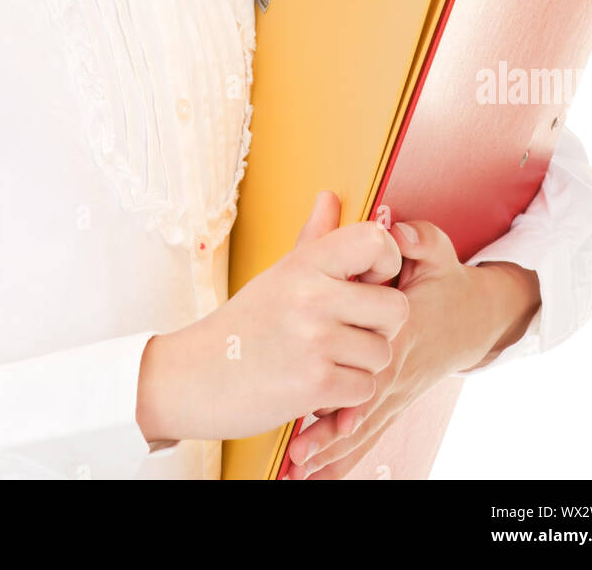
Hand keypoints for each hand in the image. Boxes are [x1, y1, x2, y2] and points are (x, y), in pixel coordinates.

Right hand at [136, 191, 408, 443]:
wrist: (195, 375)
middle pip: (396, 308)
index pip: (376, 241)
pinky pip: (365, 389)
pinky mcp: (314, 384)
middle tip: (349, 332)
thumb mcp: (279, 274)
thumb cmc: (244, 324)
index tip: (369, 282)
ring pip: (383, 353)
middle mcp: (313, 296)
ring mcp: (315, 341)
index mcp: (305, 263)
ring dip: (361, 365)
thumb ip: (314, 238)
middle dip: (380, 327)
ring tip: (325, 360)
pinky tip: (317, 385)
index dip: (387, 263)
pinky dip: (346, 395)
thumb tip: (330, 197)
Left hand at [286, 220, 540, 478]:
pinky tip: (317, 473)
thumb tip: (398, 230)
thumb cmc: (447, 282)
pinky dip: (345, 453)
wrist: (477, 317)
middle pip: (364, 401)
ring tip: (299, 469)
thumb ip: (416, 238)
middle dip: (331, 431)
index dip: (347, 373)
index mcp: (404, 325)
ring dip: (334, 450)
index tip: (313, 395)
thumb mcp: (436, 252)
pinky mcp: (395, 397)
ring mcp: (398, 386)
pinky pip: (370, 429)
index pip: (374, 352)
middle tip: (297, 452)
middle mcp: (399, 361)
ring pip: (365, 423)